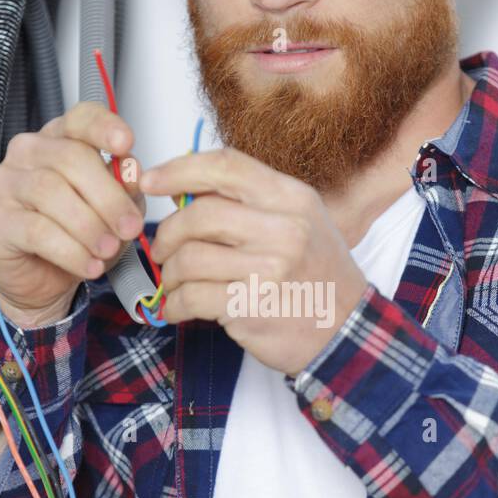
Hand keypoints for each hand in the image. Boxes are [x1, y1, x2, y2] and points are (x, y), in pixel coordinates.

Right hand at [0, 103, 145, 325]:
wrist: (43, 278)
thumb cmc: (78, 235)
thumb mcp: (113, 209)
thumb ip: (124, 188)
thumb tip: (133, 173)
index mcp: (61, 139)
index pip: (80, 118)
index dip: (104, 128)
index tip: (126, 145)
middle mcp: (29, 152)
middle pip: (70, 158)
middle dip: (108, 196)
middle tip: (129, 227)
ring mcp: (6, 183)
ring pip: (51, 192)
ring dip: (89, 226)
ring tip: (109, 250)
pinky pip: (36, 230)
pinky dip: (70, 251)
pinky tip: (90, 265)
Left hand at [141, 148, 368, 375]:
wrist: (346, 332)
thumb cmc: (318, 275)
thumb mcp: (300, 221)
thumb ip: (250, 202)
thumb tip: (183, 190)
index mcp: (291, 199)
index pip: (226, 166)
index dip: (179, 169)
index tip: (152, 180)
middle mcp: (283, 230)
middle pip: (198, 214)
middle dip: (167, 234)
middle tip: (164, 250)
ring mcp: (268, 270)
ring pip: (189, 258)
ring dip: (170, 274)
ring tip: (176, 283)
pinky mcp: (251, 308)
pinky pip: (191, 297)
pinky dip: (174, 304)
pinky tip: (178, 307)